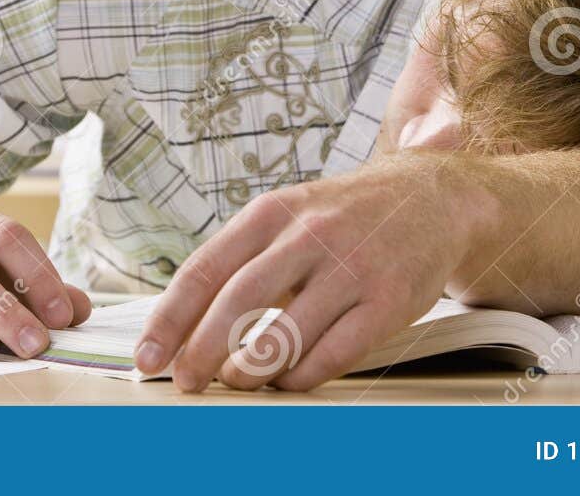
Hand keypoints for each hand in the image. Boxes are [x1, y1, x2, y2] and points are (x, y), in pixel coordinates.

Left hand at [136, 153, 487, 391]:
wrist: (431, 197)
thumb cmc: (344, 215)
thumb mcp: (288, 214)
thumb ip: (242, 259)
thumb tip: (184, 321)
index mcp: (271, 212)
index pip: (205, 268)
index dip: (171, 318)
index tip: (149, 356)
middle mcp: (308, 235)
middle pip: (238, 301)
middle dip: (202, 350)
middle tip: (185, 382)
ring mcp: (350, 267)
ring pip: (285, 334)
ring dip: (251, 369)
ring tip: (236, 381)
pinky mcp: (387, 300)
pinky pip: (333, 353)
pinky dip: (301, 377)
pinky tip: (288, 381)